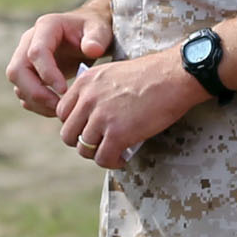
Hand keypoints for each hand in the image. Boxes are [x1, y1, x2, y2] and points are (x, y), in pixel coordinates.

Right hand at [8, 8, 110, 117]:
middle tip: (59, 107)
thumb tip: (92, 50)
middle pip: (17, 71)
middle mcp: (29, 42)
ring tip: (60, 110)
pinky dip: (37, 105)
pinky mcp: (28, 73)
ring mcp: (25, 58)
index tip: (65, 90)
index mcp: (46, 27)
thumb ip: (97, 38)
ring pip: (18, 85)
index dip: (47, 73)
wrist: (87, 33)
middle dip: (35, 93)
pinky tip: (57, 108)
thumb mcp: (100, 29)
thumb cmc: (93, 29)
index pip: (36, 52)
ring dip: (36, 102)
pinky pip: (24, 92)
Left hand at [51, 49, 209, 171]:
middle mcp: (87, 99)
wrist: (174, 75)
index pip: (63, 112)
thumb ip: (96, 92)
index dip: (75, 125)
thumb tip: (92, 117)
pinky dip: (111, 162)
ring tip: (112, 152)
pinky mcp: (117, 134)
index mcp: (85, 82)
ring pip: (84, 148)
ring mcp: (101, 117)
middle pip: (68, 133)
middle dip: (82, 142)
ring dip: (97, 154)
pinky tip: (122, 158)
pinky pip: (103, 158)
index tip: (89, 129)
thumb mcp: (113, 74)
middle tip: (99, 143)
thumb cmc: (151, 74)